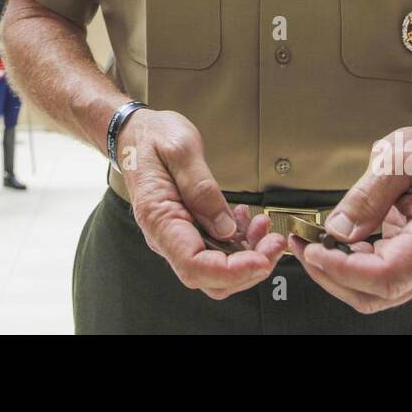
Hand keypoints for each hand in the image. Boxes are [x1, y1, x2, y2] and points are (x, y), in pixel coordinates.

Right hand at [119, 109, 284, 299]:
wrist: (136, 133)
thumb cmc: (153, 137)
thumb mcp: (180, 150)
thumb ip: (202, 189)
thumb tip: (225, 229)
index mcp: (158, 218)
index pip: (194, 265)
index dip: (231, 271)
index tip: (261, 259)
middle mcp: (166, 236)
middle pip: (210, 278)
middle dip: (249, 268)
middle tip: (275, 242)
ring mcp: (178, 236)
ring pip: (218, 269)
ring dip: (250, 255)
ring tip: (264, 226)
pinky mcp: (189, 230)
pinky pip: (218, 251)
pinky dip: (242, 243)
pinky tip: (248, 221)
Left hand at [289, 123, 411, 313]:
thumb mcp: (398, 158)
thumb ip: (366, 196)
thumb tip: (338, 230)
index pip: (386, 276)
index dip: (343, 270)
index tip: (313, 250)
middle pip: (375, 293)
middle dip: (330, 273)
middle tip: (300, 244)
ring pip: (371, 293)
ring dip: (334, 272)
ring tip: (309, 242)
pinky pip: (374, 280)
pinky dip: (346, 267)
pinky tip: (329, 244)